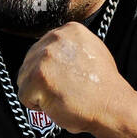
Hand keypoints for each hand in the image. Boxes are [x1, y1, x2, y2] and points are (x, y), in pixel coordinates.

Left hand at [17, 21, 133, 134]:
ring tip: (62, 95)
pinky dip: (36, 105)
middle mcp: (55, 38)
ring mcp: (45, 57)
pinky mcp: (37, 77)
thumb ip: (69, 46)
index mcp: (69, 30)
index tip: (66, 77)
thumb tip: (47, 49)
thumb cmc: (102, 86)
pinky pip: (23, 95)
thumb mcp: (91, 51)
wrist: (113, 107)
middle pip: (29, 62)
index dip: (50, 69)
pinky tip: (56, 103)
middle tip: (65, 89)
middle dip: (42, 80)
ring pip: (24, 78)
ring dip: (38, 92)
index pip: (41, 49)